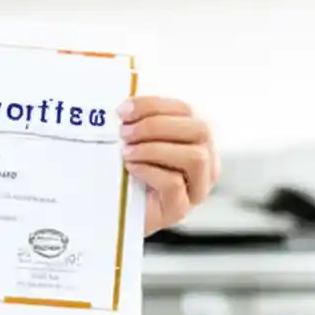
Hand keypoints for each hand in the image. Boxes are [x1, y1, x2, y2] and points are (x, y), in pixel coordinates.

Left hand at [117, 96, 218, 236]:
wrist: (110, 213)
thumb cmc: (122, 172)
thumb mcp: (131, 141)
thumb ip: (136, 120)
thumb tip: (122, 102)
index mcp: (193, 139)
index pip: (186, 110)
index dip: (154, 105)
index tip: (123, 110)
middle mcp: (204, 162)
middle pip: (200, 130)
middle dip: (157, 125)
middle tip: (124, 132)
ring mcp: (195, 188)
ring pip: (194, 157)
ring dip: (155, 149)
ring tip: (126, 152)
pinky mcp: (178, 209)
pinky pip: (175, 184)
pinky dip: (149, 170)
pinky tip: (130, 168)